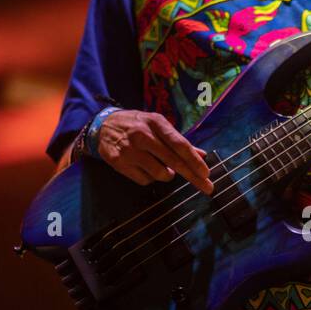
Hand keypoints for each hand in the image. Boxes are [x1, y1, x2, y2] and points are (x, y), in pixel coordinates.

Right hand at [97, 110, 213, 193]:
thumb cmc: (137, 125)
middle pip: (173, 161)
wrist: (104, 126)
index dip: (194, 161)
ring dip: (166, 175)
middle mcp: (143, 135)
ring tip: (161, 166)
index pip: (180, 144)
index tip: (206, 173)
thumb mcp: (158, 125)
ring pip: (160, 174)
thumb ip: (179, 141)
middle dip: (193, 176)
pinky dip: (150, 178)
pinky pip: (145, 180)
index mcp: (156, 122)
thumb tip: (202, 155)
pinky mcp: (119, 162)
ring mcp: (130, 149)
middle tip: (207, 187)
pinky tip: (145, 167)